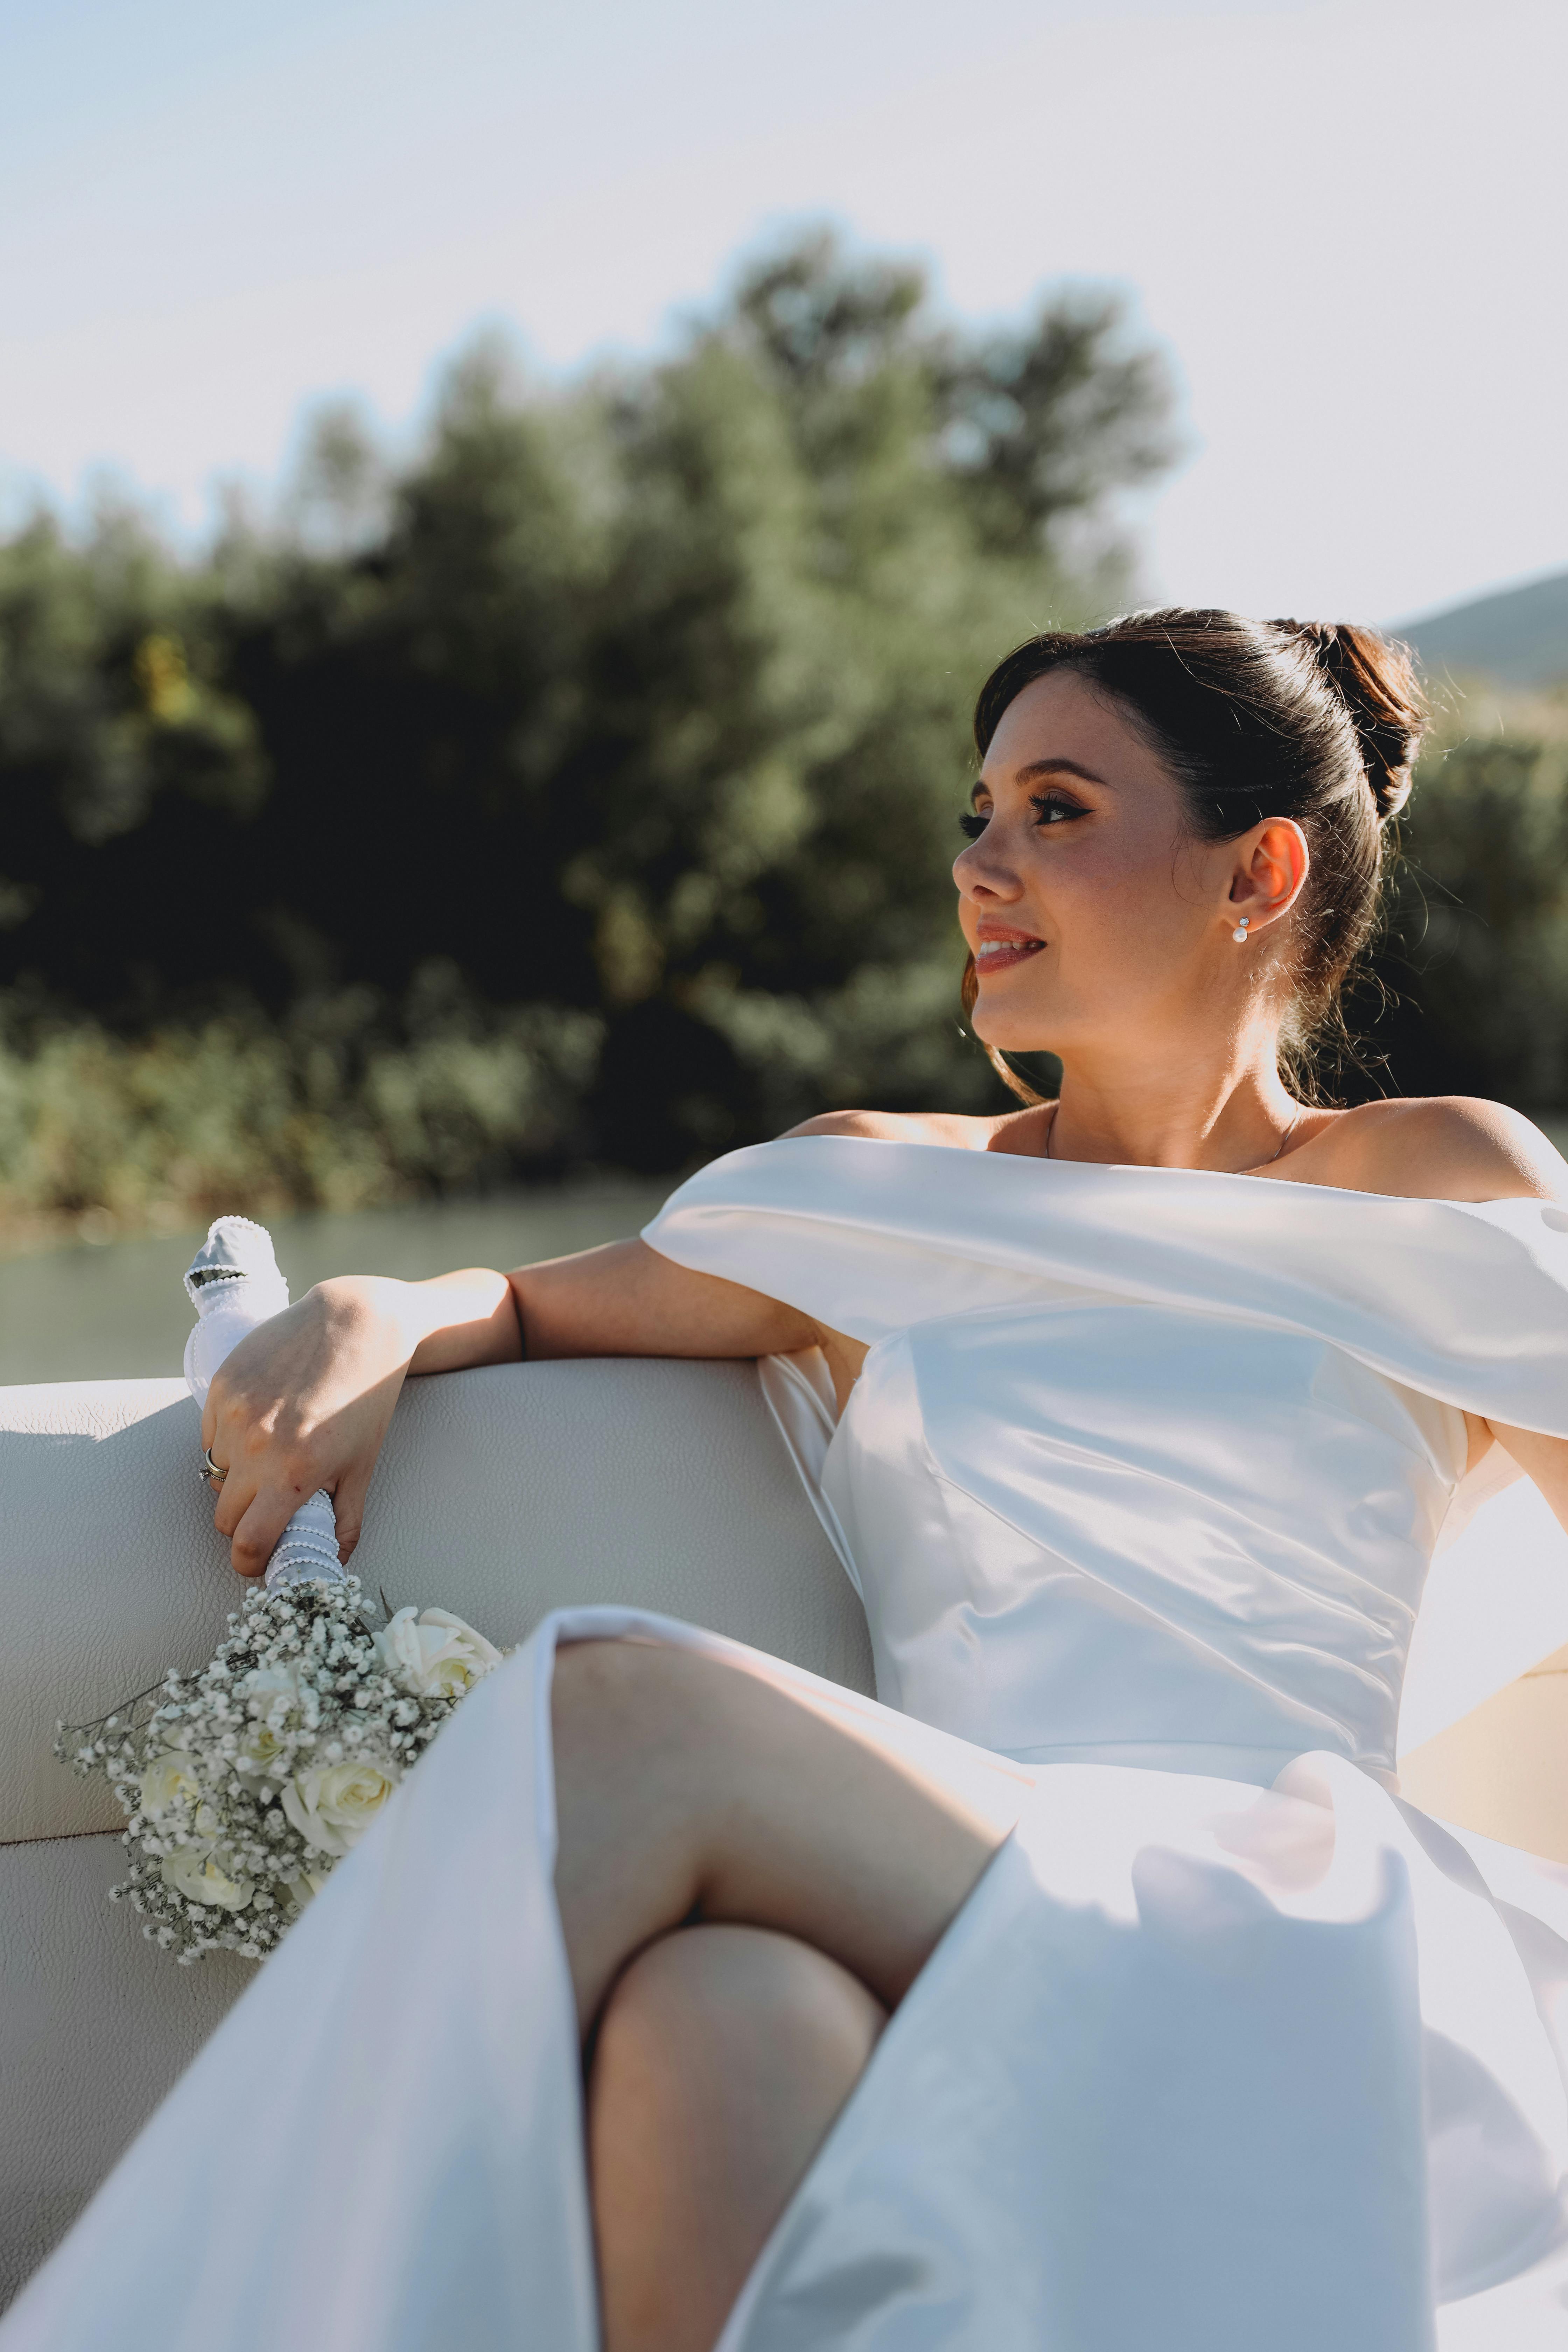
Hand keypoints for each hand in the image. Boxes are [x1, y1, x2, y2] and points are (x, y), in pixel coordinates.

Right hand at [200, 1278, 414, 1577]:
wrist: (354, 1325)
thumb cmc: (366, 1400)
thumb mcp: (364, 1464)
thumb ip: (346, 1520)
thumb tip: (333, 1565)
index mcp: (293, 1473)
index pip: (246, 1541)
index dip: (249, 1561)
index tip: (257, 1560)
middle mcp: (256, 1446)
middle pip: (225, 1514)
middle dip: (245, 1519)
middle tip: (270, 1505)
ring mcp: (234, 1414)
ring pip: (216, 1472)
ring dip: (238, 1475)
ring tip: (274, 1450)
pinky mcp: (221, 1386)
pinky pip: (210, 1435)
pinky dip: (229, 1439)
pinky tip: (262, 1421)